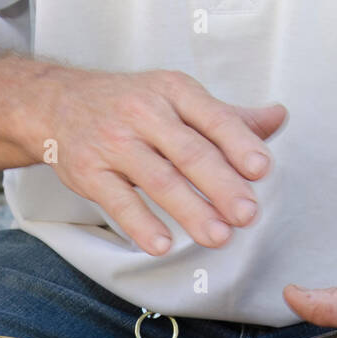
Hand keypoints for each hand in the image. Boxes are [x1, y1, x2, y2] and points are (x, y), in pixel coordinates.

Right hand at [32, 68, 286, 253]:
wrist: (58, 104)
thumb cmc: (130, 104)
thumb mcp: (177, 98)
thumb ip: (228, 116)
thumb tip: (278, 119)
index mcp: (173, 91)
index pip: (213, 118)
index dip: (239, 144)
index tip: (261, 170)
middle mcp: (144, 113)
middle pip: (189, 153)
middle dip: (221, 186)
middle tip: (247, 215)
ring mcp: (113, 143)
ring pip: (158, 180)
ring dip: (190, 211)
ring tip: (218, 237)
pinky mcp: (88, 172)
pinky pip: (118, 201)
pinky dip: (141, 224)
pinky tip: (163, 246)